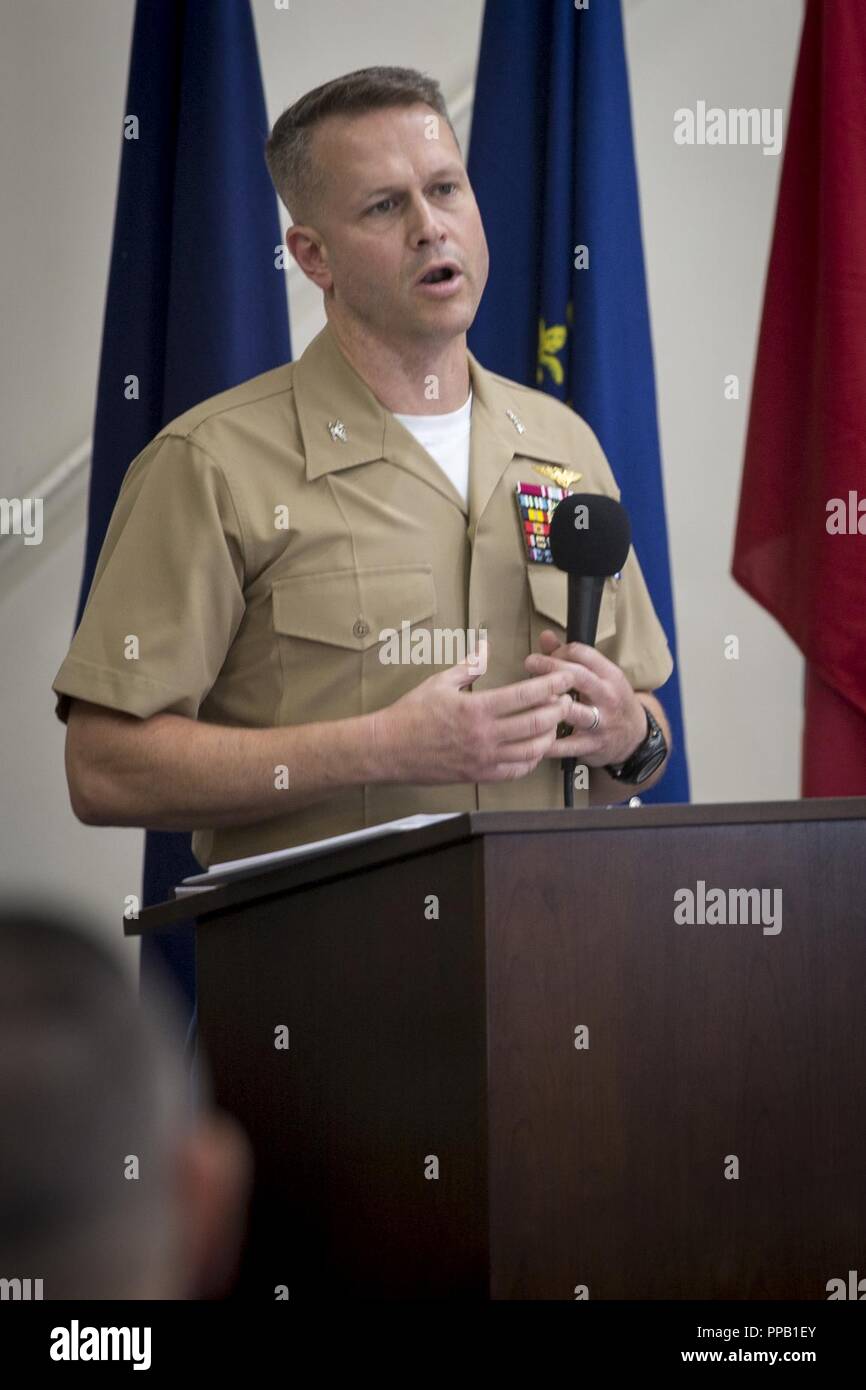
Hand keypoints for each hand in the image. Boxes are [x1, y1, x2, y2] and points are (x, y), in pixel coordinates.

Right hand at [371, 638, 577, 784]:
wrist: (389, 749)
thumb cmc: (411, 714)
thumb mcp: (439, 682)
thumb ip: (468, 667)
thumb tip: (485, 649)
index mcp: (477, 708)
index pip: (526, 695)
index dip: (552, 685)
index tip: (565, 677)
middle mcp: (485, 736)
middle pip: (537, 723)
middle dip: (559, 710)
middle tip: (567, 699)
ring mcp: (484, 759)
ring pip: (533, 750)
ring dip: (550, 735)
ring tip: (554, 722)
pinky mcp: (479, 776)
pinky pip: (516, 771)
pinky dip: (532, 759)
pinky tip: (534, 747)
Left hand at [523, 630, 647, 766]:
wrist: (635, 738)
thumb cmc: (611, 701)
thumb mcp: (601, 677)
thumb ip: (571, 657)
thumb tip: (544, 636)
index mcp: (610, 675)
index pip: (583, 654)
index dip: (559, 651)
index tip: (547, 656)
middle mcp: (607, 697)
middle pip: (577, 677)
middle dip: (549, 667)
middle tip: (529, 663)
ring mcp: (600, 723)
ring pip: (572, 711)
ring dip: (547, 704)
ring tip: (529, 699)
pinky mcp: (591, 746)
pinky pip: (565, 745)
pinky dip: (546, 741)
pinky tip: (530, 734)